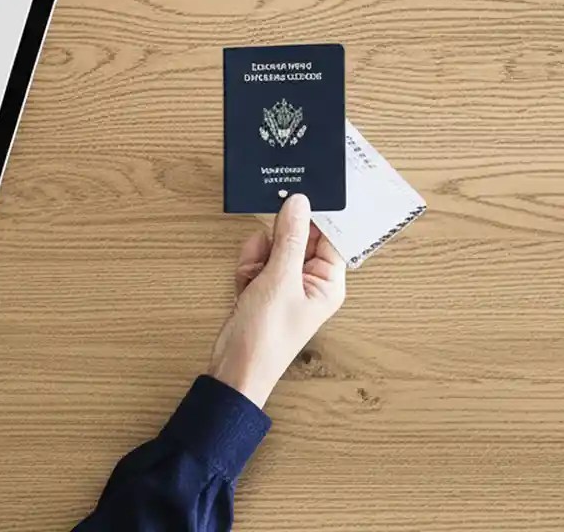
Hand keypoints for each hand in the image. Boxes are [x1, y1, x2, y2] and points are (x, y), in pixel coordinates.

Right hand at [208, 194, 346, 407]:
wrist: (234, 368)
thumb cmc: (266, 338)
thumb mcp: (279, 281)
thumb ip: (289, 238)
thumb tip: (299, 203)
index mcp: (328, 282)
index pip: (329, 237)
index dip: (315, 217)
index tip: (299, 196)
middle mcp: (310, 281)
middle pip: (296, 237)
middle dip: (275, 242)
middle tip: (267, 256)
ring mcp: (284, 283)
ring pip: (271, 245)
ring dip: (256, 257)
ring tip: (252, 281)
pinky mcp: (263, 286)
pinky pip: (255, 259)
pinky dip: (246, 269)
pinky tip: (243, 287)